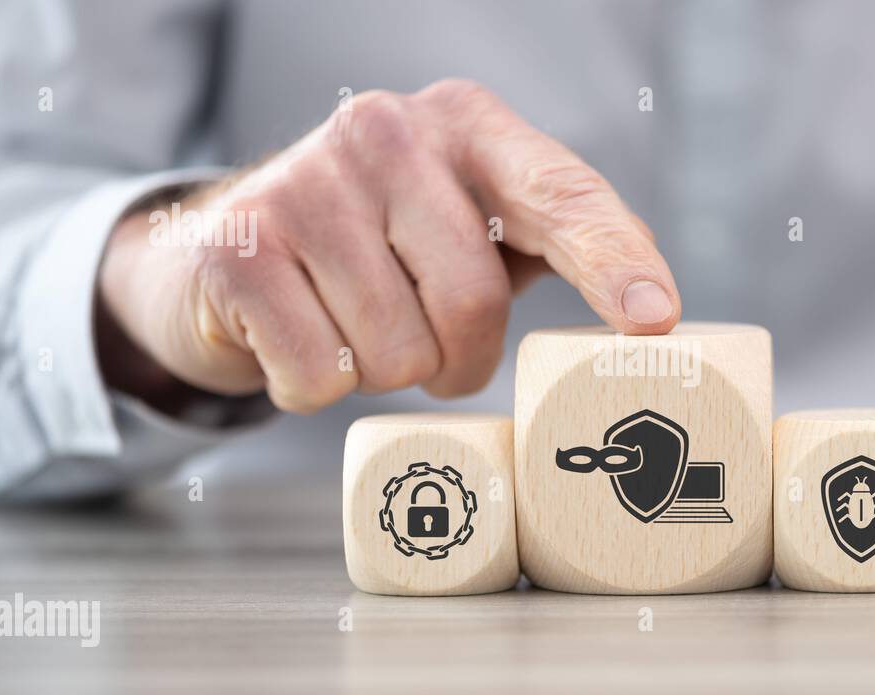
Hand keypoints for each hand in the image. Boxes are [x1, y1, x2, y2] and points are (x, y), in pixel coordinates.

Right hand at [97, 80, 679, 412]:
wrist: (223, 249)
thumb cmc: (380, 246)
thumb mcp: (468, 222)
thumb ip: (547, 242)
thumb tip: (649, 305)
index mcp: (467, 126)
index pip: (561, 194)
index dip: (612, 258)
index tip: (652, 319)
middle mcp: (388, 133)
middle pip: (474, 302)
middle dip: (462, 360)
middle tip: (435, 353)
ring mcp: (306, 182)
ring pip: (397, 353)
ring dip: (387, 372)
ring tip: (356, 328)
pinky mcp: (241, 246)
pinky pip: (319, 376)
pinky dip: (316, 388)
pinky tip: (302, 339)